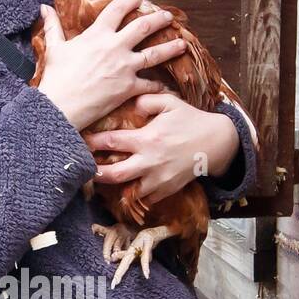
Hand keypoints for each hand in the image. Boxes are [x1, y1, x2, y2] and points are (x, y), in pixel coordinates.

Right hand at [37, 0, 185, 131]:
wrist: (60, 106)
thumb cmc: (56, 78)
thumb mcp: (54, 48)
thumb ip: (53, 26)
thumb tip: (43, 7)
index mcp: (97, 34)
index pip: (117, 9)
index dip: (130, 0)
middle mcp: (115, 47)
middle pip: (143, 27)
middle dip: (158, 19)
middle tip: (167, 17)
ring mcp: (124, 67)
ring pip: (154, 54)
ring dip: (170, 47)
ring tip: (182, 43)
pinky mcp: (129, 88)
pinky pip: (149, 85)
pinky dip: (159, 86)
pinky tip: (166, 85)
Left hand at [83, 92, 240, 204]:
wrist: (217, 142)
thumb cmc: (191, 120)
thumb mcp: (170, 103)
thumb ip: (147, 100)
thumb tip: (129, 102)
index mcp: (147, 138)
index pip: (112, 142)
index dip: (93, 143)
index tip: (81, 142)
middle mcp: (150, 161)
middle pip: (114, 175)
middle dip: (96, 174)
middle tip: (85, 171)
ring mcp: (159, 179)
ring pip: (129, 191)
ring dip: (117, 187)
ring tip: (106, 181)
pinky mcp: (168, 189)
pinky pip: (147, 198)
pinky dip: (137, 194)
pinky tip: (130, 187)